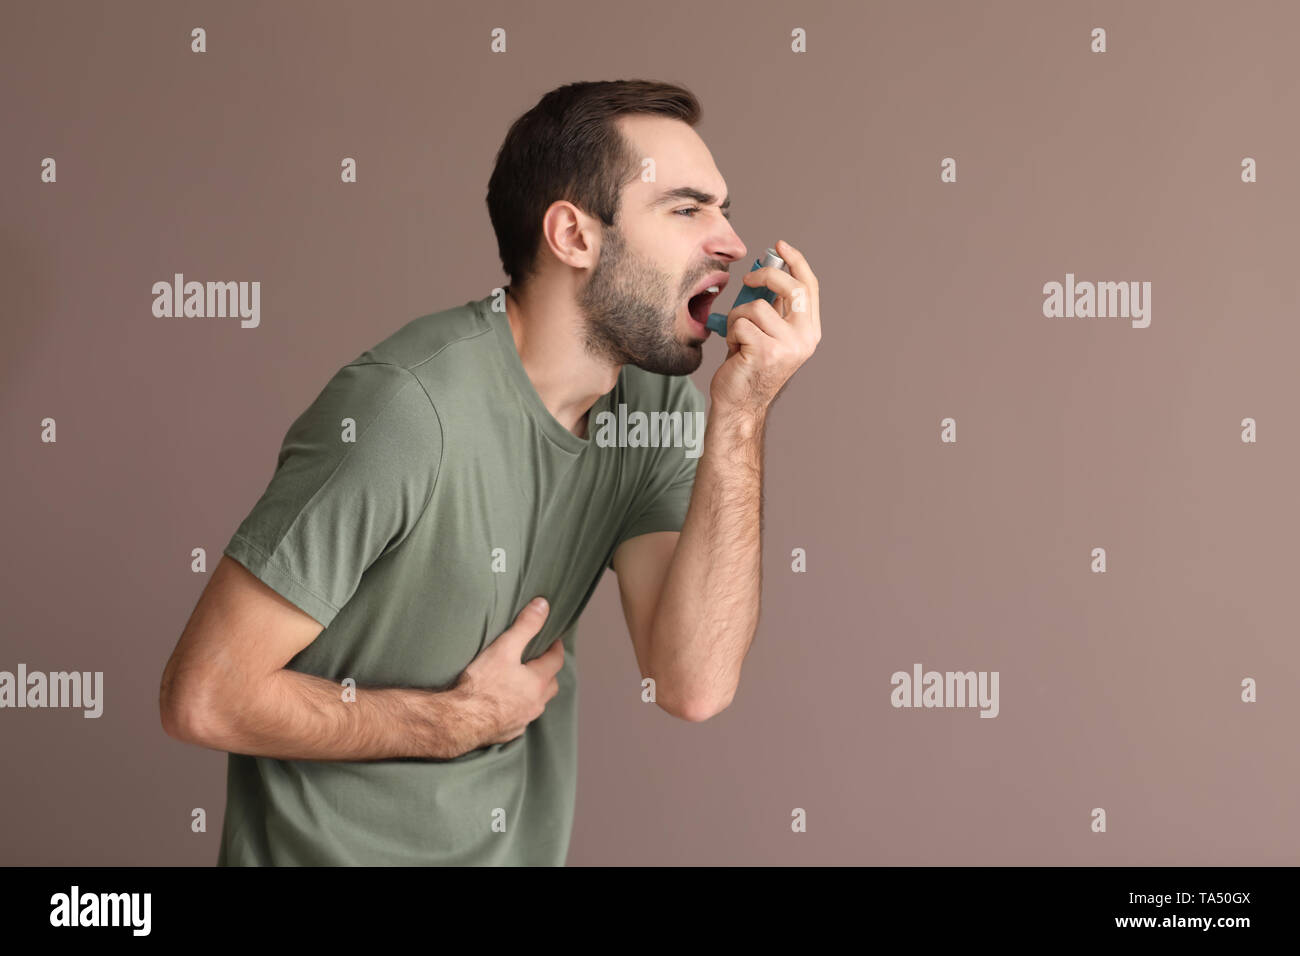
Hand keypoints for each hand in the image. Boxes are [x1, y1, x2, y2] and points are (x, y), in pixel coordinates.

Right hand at [452, 597, 564, 748]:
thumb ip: (525, 626)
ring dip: (534, 693)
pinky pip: (520, 720)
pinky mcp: (508, 732)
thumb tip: (543, 605)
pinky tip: (506, 706)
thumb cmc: (480, 685)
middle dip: (548, 672)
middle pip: (551, 685)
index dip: (555, 648)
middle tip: (539, 661)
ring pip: (536, 704)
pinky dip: (517, 710)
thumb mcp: (504, 648)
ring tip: (522, 683)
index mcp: (537, 682)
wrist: (458, 721)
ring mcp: (522, 720)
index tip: (554, 640)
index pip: (556, 660)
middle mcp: (535, 703)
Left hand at [709, 239, 820, 414]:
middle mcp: (805, 339)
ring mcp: (787, 346)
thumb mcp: (768, 333)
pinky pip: (741, 322)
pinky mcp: (765, 351)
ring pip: (756, 307)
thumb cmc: (749, 367)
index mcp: (810, 332)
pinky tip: (734, 350)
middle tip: (748, 276)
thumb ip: (774, 307)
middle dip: (766, 274)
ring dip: (738, 318)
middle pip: (791, 287)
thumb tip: (765, 270)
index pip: (809, 287)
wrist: (739, 404)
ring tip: (739, 338)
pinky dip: (731, 332)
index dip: (796, 262)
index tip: (780, 245)